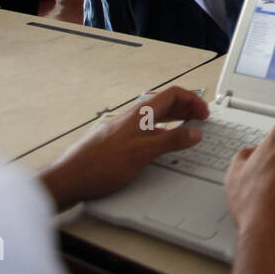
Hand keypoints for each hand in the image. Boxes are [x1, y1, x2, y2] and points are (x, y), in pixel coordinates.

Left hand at [39, 86, 208, 210]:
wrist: (71, 178)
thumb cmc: (101, 164)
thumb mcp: (143, 152)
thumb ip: (171, 141)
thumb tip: (195, 132)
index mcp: (140, 114)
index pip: (172, 94)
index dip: (192, 100)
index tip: (204, 113)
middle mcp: (132, 118)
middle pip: (165, 104)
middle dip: (186, 108)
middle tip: (200, 118)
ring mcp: (125, 129)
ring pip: (156, 117)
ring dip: (175, 119)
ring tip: (187, 128)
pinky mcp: (119, 142)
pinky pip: (147, 129)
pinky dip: (162, 131)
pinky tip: (162, 144)